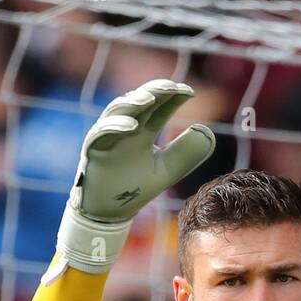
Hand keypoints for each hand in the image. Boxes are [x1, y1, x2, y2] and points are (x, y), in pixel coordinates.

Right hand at [44, 79, 214, 280]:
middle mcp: (125, 128)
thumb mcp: (167, 170)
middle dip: (155, 90)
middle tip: (172, 86)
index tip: (189, 92)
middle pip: (140, 100)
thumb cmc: (135, 188)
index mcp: (143, 130)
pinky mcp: (93, 148)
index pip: (159, 106)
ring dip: (133, 102)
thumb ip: (186, 153)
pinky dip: (115, 126)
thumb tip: (208, 132)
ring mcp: (108, 136)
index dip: (172, 96)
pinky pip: (101, 132)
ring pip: (118, 110)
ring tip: (150, 97)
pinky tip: (131, 124)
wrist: (110, 214)